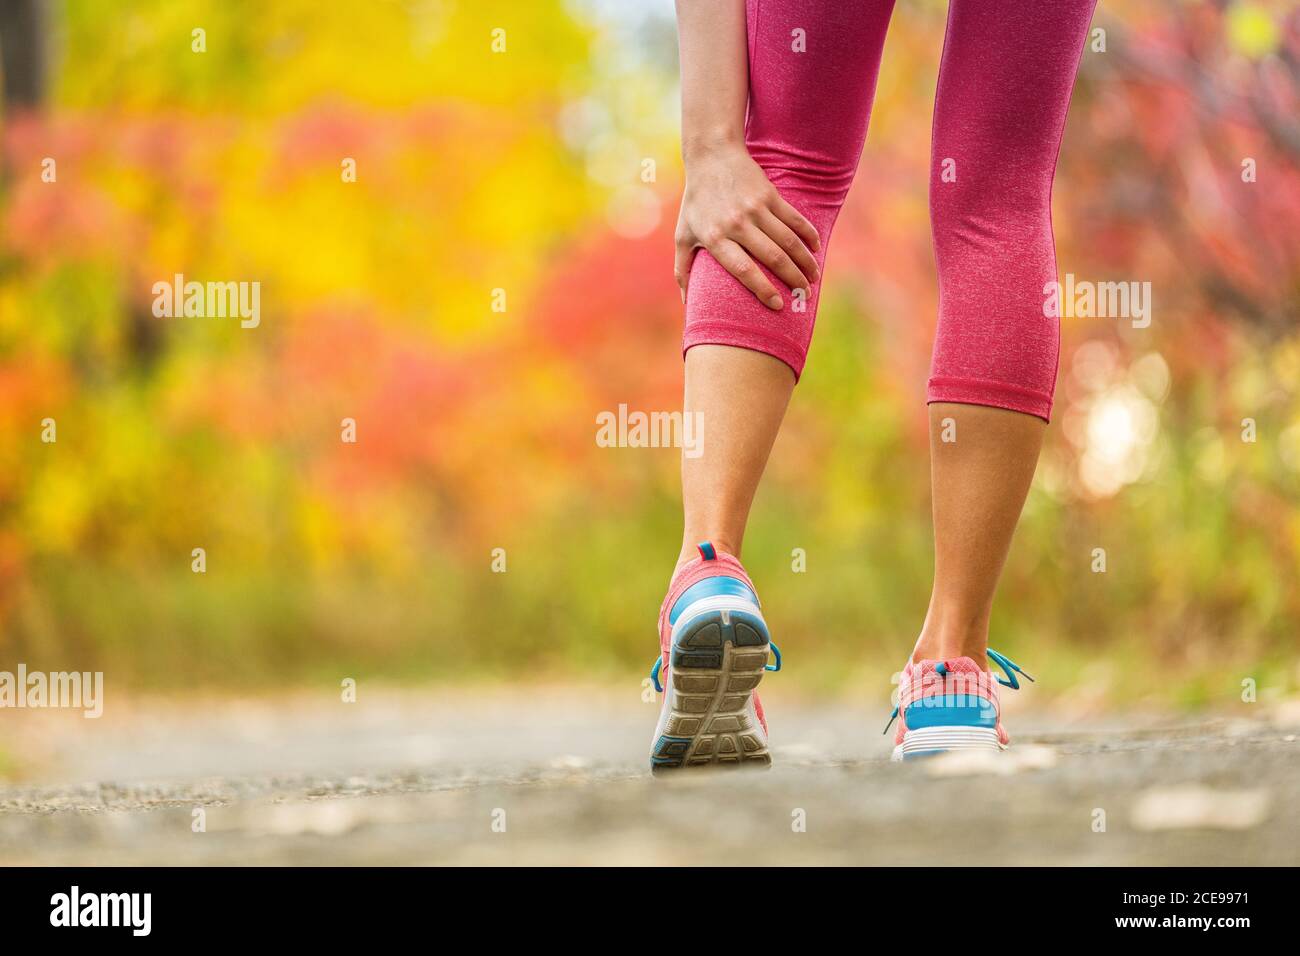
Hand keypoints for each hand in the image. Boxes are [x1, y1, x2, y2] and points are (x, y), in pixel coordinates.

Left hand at [674, 142, 820, 308]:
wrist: (712, 157)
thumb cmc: (696, 202)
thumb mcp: (682, 235)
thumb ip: (682, 269)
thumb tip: (688, 303)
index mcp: (716, 237)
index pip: (743, 270)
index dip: (763, 289)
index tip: (778, 305)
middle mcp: (737, 223)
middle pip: (772, 257)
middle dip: (793, 280)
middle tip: (804, 297)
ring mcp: (756, 208)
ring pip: (788, 240)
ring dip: (805, 262)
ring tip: (813, 278)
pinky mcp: (770, 195)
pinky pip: (795, 219)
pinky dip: (808, 235)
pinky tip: (816, 249)